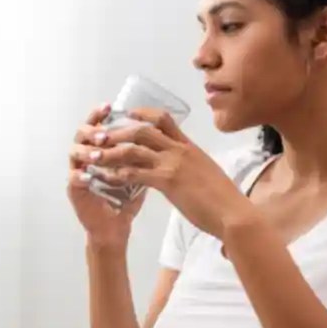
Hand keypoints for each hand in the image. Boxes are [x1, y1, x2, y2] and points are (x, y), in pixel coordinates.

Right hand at [66, 103, 146, 249]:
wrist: (116, 227)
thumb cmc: (125, 199)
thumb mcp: (137, 172)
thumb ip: (142, 154)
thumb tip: (159, 133)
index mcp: (99, 150)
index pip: (97, 125)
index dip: (100, 114)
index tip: (110, 106)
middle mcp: (85, 158)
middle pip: (81, 134)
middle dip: (92, 130)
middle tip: (104, 133)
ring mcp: (77, 173)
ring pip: (74, 153)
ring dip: (86, 151)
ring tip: (98, 153)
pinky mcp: (74, 192)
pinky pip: (73, 180)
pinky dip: (79, 176)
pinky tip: (88, 175)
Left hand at [82, 108, 253, 238]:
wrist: (233, 213)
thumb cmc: (223, 198)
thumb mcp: (207, 173)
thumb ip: (192, 165)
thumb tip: (186, 167)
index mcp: (189, 147)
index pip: (164, 119)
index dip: (142, 114)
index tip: (127, 114)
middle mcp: (179, 150)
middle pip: (142, 130)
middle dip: (118, 132)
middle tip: (99, 136)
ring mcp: (173, 164)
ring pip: (133, 149)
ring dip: (110, 152)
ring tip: (93, 156)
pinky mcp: (167, 181)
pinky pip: (135, 173)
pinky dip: (117, 174)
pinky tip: (107, 178)